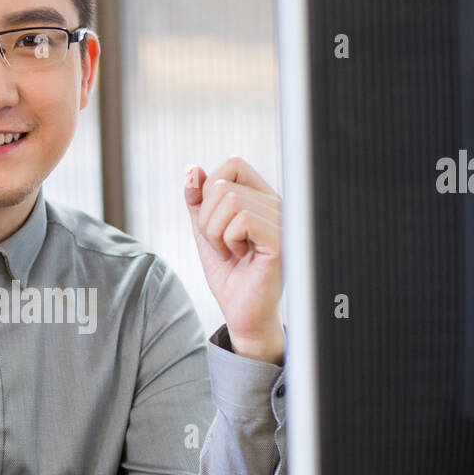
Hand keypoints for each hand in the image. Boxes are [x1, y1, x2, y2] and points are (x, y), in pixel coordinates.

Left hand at [184, 156, 283, 362]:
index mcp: (262, 196)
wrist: (241, 311)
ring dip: (217, 234)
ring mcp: (281, 219)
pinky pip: (241, 220)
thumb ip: (197, 198)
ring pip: (229, 201)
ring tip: (234, 252)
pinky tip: (242, 256)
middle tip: (225, 246)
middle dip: (208, 221)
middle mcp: (277, 202)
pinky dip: (229, 241)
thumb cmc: (229, 272)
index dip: (210, 188)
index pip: (233, 163)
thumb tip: (192, 169)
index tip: (213, 221)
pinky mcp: (280, 239)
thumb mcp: (204, 229)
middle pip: (222, 185)